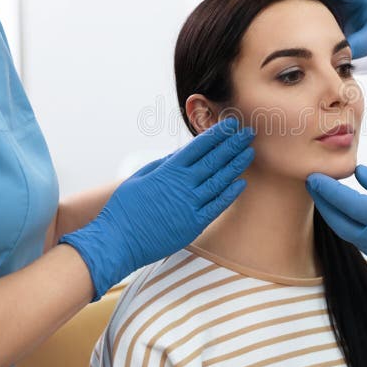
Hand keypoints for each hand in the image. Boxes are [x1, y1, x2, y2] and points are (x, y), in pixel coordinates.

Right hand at [60, 117, 254, 299]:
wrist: (117, 242)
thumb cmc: (124, 209)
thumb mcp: (140, 177)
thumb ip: (163, 164)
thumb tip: (181, 153)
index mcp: (168, 170)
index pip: (198, 146)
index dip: (216, 134)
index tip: (230, 125)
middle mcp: (182, 185)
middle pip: (214, 160)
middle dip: (232, 145)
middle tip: (248, 133)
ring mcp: (190, 204)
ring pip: (220, 180)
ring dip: (236, 165)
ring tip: (249, 152)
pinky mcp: (194, 224)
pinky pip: (217, 205)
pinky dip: (230, 193)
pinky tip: (241, 183)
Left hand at [306, 164, 366, 273]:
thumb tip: (358, 172)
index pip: (348, 205)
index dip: (328, 190)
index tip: (313, 176)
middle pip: (341, 224)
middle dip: (324, 204)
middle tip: (312, 183)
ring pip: (350, 235)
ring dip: (336, 216)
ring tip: (326, 195)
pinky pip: (363, 243)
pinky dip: (351, 226)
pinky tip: (348, 212)